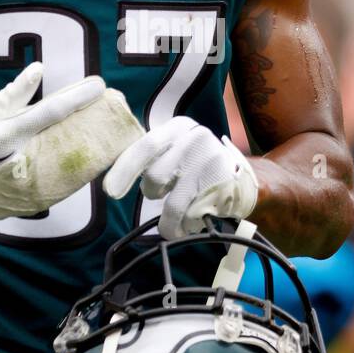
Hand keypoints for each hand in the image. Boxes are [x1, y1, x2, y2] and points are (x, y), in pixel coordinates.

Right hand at [0, 62, 143, 224]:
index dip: (76, 97)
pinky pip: (68, 182)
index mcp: (2, 136)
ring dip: (95, 144)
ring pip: (75, 165)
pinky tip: (97, 151)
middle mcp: (18, 163)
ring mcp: (28, 187)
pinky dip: (83, 165)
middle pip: (69, 140)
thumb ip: (16, 92)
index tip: (99, 85)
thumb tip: (40, 68)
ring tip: (110, 126)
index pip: (47, 113)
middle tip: (112, 105)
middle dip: (94, 121)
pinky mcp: (37, 203)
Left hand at [103, 116, 257, 239]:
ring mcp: (212, 163)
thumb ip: (152, 155)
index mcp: (179, 127)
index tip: (110, 191)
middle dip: (153, 193)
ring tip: (175, 224)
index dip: (124, 170)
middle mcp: (196, 139)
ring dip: (170, 221)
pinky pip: (193, 215)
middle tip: (164, 194)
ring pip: (173, 204)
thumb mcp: (177, 148)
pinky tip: (195, 219)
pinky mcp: (223, 187)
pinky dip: (188, 225)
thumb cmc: (198, 165)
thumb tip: (113, 179)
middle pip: (156, 176)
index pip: (146, 146)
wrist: (242, 178)